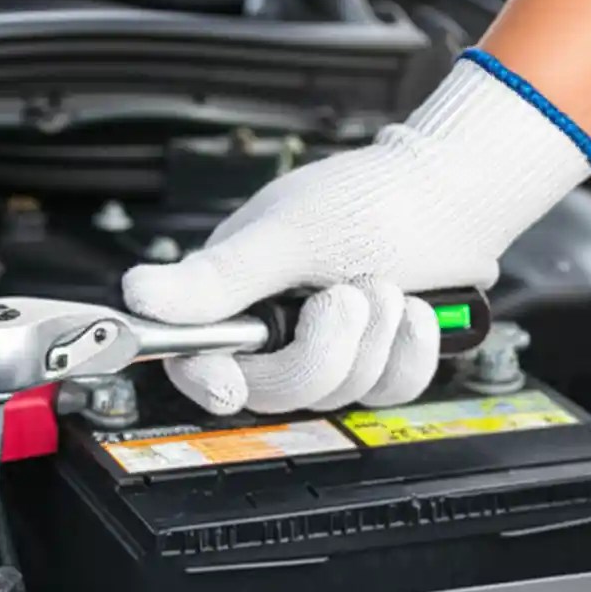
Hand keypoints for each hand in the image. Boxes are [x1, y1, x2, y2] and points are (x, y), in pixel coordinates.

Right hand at [122, 53, 590, 414]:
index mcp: (236, 293)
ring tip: (388, 286)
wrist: (452, 196)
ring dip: (373, 341)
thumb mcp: (289, 233)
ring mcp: (328, 348)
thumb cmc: (369, 197)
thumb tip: (138, 295)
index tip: (226, 383)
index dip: (206, 377)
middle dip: (323, 349)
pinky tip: (414, 313)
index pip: (196, 357)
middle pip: (274, 390)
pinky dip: (409, 354)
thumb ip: (217, 276)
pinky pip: (387, 392)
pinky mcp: (375, 362)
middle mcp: (276, 327)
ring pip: (335, 395)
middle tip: (350, 294)